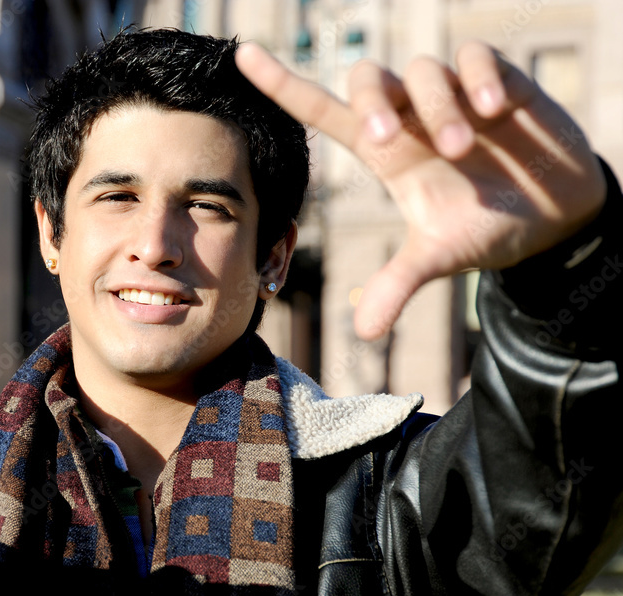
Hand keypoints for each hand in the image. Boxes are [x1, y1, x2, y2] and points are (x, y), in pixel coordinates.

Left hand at [236, 41, 606, 339]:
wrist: (558, 220)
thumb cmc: (488, 228)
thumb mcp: (440, 256)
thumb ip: (399, 284)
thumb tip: (363, 333)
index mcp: (385, 152)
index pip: (324, 111)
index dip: (282, 84)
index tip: (245, 55)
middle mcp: (411, 118)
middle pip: (367, 78)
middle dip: (370, 100)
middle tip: (384, 137)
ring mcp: (452, 96)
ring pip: (422, 71)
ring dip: (436, 107)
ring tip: (464, 147)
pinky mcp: (498, 81)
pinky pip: (474, 56)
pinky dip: (478, 78)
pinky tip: (495, 110)